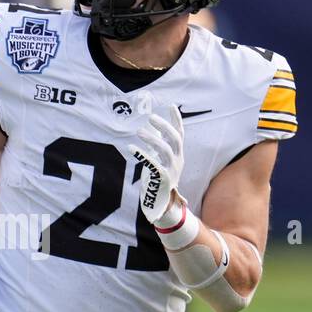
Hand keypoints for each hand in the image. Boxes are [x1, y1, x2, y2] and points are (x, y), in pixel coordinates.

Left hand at [128, 104, 185, 225]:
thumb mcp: (161, 161)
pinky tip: (130, 147)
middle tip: (150, 117)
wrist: (160, 205)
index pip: (180, 134)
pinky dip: (142, 154)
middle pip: (176, 140)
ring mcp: (171, 170)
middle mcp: (178, 161)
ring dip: (152, 139)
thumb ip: (160, 147)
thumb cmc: (158, 180)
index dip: (177, 120)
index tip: (171, 105)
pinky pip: (153, 164)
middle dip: (165, 126)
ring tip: (138, 131)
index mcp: (178, 156)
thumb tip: (156, 130)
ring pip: (166, 150)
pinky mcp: (163, 179)